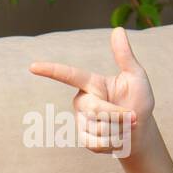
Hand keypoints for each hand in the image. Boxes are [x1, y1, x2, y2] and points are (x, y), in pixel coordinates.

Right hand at [28, 27, 154, 155]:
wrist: (140, 132)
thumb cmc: (139, 102)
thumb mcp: (136, 77)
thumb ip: (125, 57)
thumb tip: (118, 29)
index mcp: (91, 83)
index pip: (68, 75)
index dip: (50, 71)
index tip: (32, 67)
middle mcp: (82, 100)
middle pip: (96, 108)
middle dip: (119, 115)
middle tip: (134, 117)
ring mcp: (81, 121)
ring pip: (98, 127)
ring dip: (119, 130)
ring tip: (125, 127)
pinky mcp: (84, 139)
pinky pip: (97, 143)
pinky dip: (114, 143)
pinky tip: (117, 138)